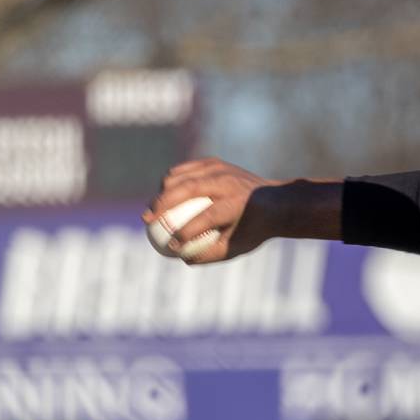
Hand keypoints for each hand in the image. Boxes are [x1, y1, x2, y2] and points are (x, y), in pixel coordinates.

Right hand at [144, 157, 281, 263]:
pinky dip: (169, 183)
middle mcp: (228, 182)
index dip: (187, 231)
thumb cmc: (253, 229)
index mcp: (238, 203)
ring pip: (181, 176)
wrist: (273, 201)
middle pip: (189, 189)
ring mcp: (220, 168)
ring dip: (162, 192)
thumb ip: (210, 254)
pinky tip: (160, 198)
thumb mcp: (237, 247)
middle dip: (163, 204)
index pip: (208, 216)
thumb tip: (182, 258)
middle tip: (147, 221)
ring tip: (150, 211)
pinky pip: (183, 170)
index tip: (171, 246)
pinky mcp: (213, 162)